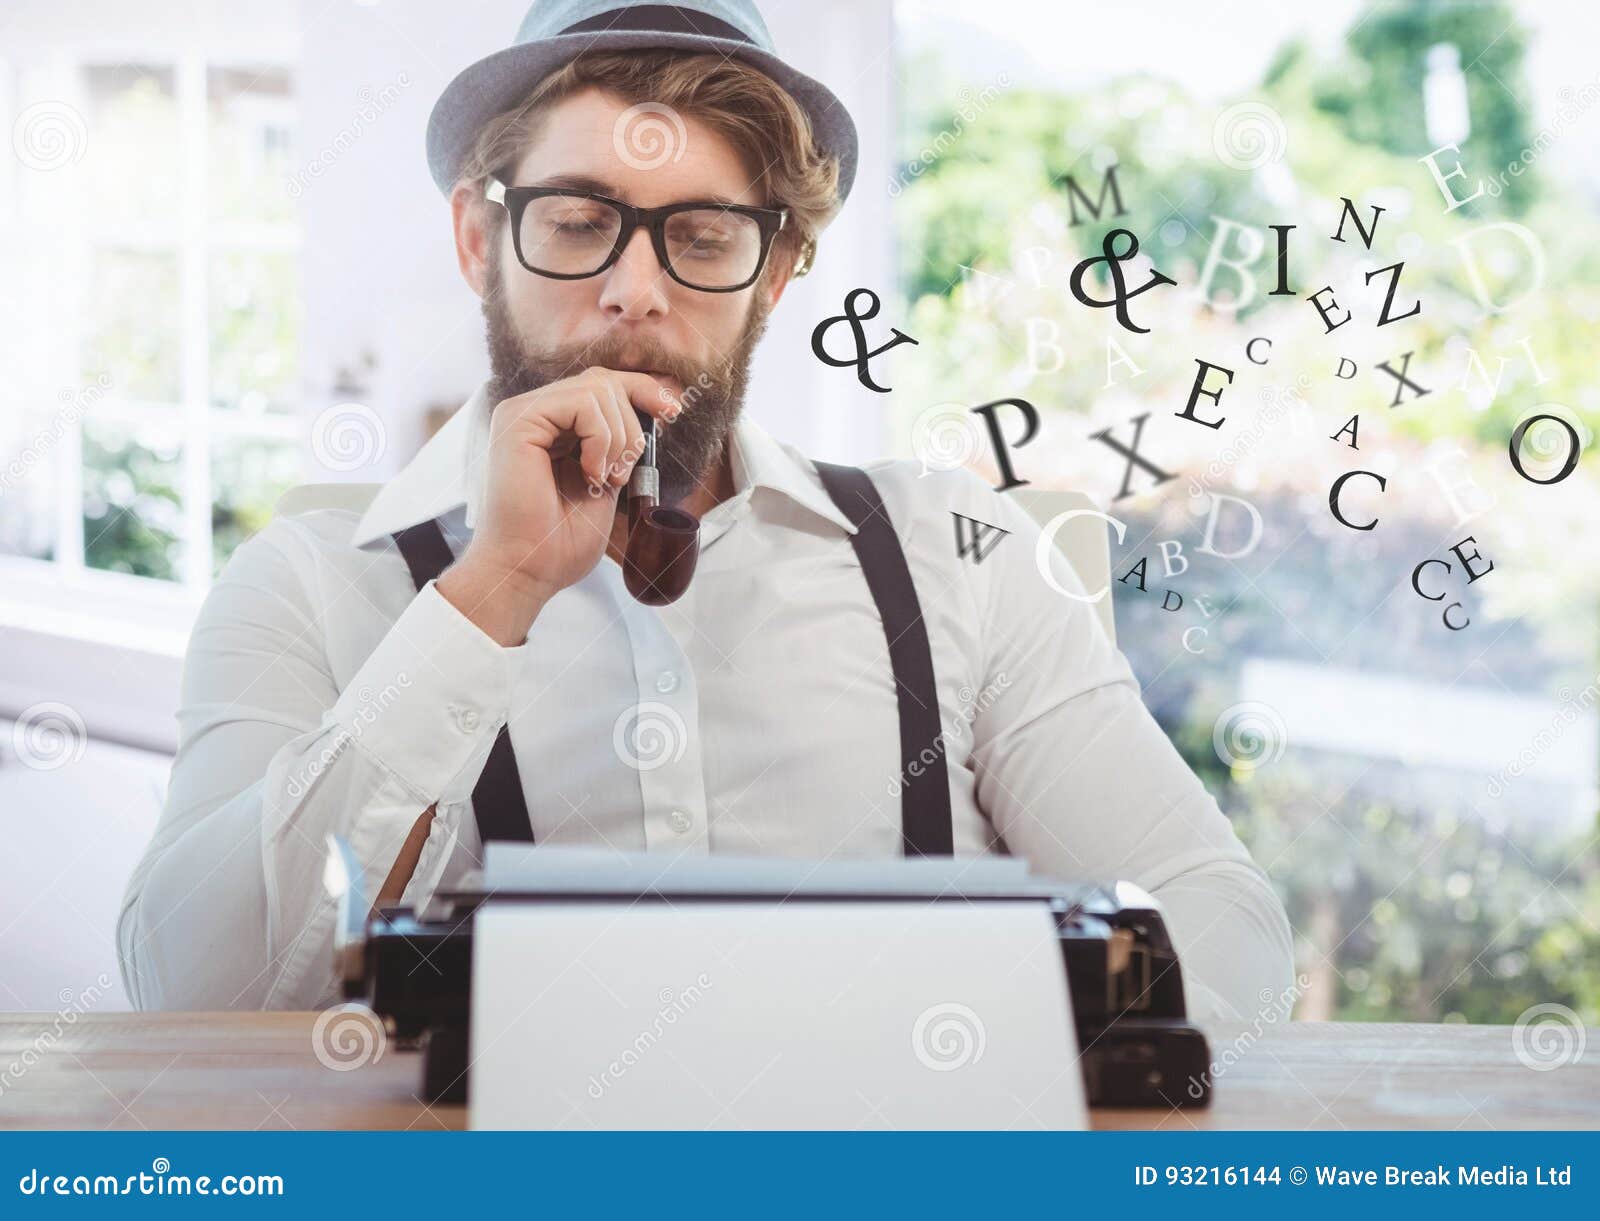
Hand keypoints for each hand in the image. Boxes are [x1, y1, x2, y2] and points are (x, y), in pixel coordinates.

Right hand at [437, 369, 681, 641]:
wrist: (529, 570)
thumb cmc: (561, 540)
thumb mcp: (605, 479)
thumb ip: (618, 443)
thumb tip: (657, 408)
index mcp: (551, 425)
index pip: (603, 385)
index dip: (644, 390)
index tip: (672, 412)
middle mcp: (533, 412)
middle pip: (603, 381)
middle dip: (633, 424)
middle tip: (621, 474)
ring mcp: (522, 412)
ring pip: (598, 389)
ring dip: (618, 440)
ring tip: (603, 480)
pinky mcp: (518, 420)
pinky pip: (583, 403)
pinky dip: (601, 440)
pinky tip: (590, 475)